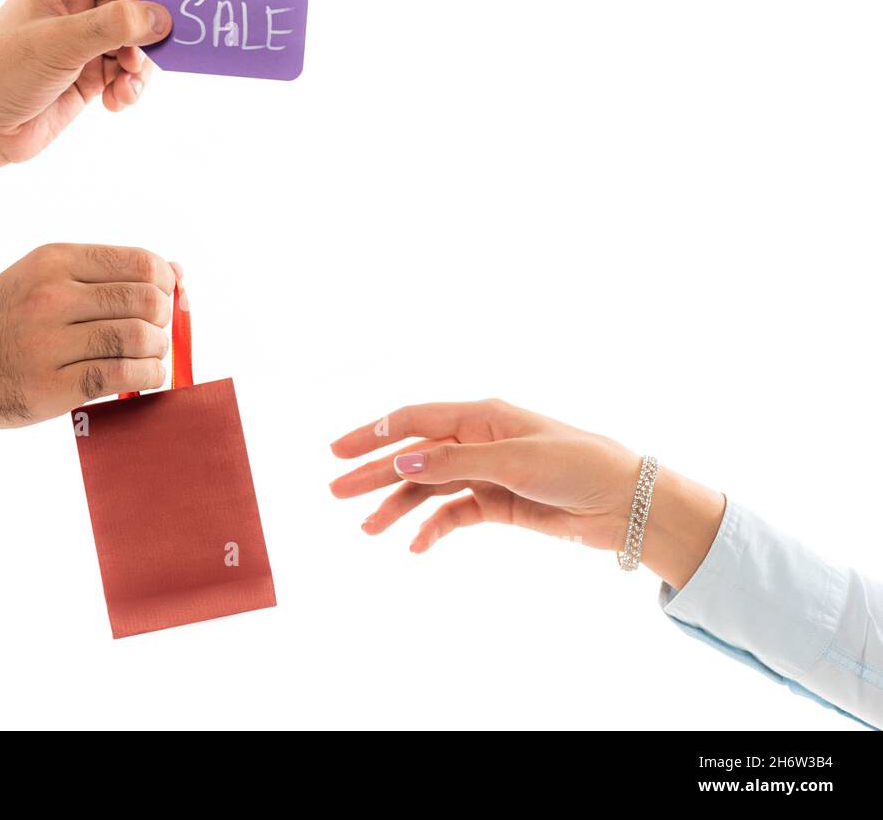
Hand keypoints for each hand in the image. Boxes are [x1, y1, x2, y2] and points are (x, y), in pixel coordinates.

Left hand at [0, 0, 171, 202]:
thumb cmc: (3, 73)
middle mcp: (76, 6)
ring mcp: (85, 42)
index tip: (143, 22)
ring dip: (139, 68)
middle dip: (143, 36)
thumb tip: (161, 18)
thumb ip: (113, 26)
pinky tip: (115, 102)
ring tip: (125, 89)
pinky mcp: (90, 75)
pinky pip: (127, 73)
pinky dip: (129, 87)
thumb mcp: (59, 42)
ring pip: (136, 43)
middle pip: (135, 6)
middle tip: (135, 62)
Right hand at [0, 244, 176, 429]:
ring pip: (138, 338)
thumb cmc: (2, 321)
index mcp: (54, 261)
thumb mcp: (39, 277)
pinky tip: (143, 378)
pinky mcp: (50, 386)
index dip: (167, 283)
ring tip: (148, 358)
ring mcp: (49, 342)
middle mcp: (52, 296)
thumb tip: (175, 273)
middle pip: (145, 301)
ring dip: (158, 352)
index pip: (139, 263)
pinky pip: (120, 376)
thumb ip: (100, 275)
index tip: (168, 299)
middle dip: (164, 320)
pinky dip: (147, 377)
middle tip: (155, 335)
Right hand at [329, 400, 725, 588]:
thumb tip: (403, 461)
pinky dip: (432, 528)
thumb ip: (456, 462)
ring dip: (397, 506)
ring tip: (368, 529)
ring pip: (428, 489)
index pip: (414, 421)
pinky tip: (414, 545)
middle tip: (336, 492)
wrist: (627, 505)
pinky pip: (453, 514)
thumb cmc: (578, 467)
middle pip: (413, 456)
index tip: (337, 451)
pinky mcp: (498, 503)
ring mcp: (485, 473)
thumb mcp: (515, 461)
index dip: (373, 434)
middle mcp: (477, 441)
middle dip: (374, 473)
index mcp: (481, 417)